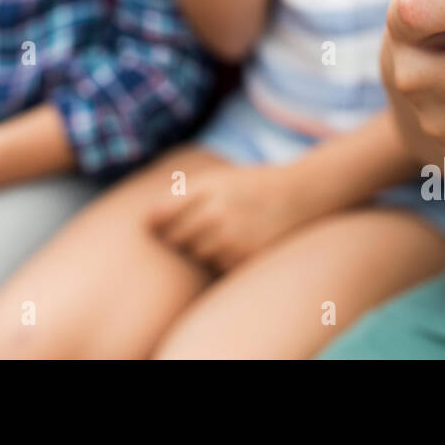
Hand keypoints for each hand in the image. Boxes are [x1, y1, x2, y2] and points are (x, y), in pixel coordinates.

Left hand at [148, 163, 307, 272]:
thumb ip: (182, 194)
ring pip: (195, 255)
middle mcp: (217, 211)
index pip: (160, 213)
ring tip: (222, 232)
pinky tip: (236, 243)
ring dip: (200, 249)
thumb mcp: (217, 178)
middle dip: (178, 236)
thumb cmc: (249, 186)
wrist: (298, 195)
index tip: (154, 225)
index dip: (153, 222)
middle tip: (197, 228)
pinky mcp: (243, 259)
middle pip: (174, 238)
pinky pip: (216, 266)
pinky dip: (220, 259)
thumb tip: (146, 222)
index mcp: (207, 187)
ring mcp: (231, 237)